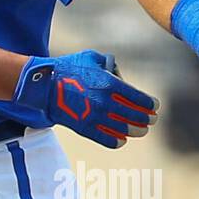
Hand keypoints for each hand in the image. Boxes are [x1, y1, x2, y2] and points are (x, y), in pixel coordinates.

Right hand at [15, 50, 158, 148]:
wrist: (44, 85)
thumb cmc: (69, 68)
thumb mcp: (92, 58)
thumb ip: (111, 64)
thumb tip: (121, 76)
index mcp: (109, 83)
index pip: (140, 99)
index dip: (151, 105)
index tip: (154, 106)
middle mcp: (105, 102)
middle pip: (136, 116)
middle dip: (147, 119)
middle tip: (151, 119)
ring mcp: (95, 117)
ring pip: (126, 130)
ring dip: (136, 131)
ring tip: (139, 130)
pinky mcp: (85, 128)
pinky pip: (109, 140)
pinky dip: (118, 141)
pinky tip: (122, 139)